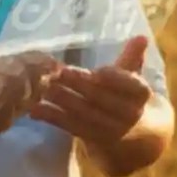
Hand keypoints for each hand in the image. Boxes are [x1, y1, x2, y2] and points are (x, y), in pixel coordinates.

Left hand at [29, 36, 152, 146]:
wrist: (137, 139)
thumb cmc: (129, 99)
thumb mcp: (133, 80)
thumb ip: (132, 58)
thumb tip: (142, 37)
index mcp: (141, 96)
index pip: (133, 86)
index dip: (116, 80)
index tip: (98, 71)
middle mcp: (128, 115)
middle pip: (102, 98)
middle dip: (79, 85)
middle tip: (59, 72)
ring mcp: (109, 129)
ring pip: (84, 113)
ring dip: (61, 99)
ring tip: (43, 86)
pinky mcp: (90, 139)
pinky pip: (70, 127)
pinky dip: (52, 118)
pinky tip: (34, 109)